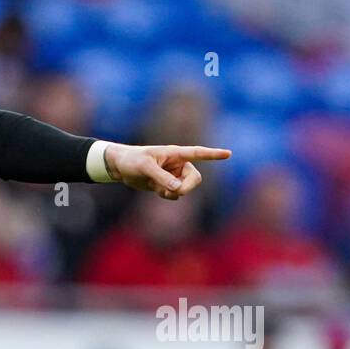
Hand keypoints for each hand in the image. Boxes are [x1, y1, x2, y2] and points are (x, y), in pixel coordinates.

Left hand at [104, 143, 230, 199]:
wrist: (121, 167)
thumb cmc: (132, 161)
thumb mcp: (145, 167)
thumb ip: (162, 177)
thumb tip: (178, 189)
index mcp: (176, 154)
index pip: (198, 153)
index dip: (213, 154)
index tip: (228, 154)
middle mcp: (178, 164)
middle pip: (195, 179)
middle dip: (187, 187)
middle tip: (175, 192)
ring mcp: (174, 175)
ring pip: (185, 189)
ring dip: (174, 193)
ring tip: (158, 188)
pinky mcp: (167, 185)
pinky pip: (175, 194)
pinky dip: (167, 196)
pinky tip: (156, 190)